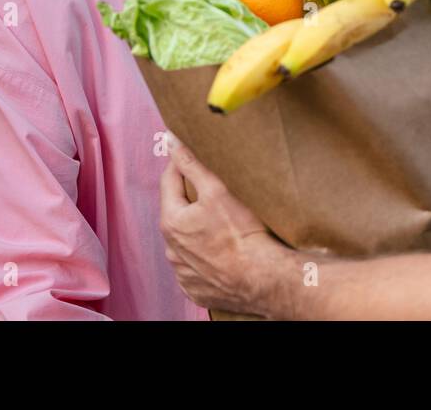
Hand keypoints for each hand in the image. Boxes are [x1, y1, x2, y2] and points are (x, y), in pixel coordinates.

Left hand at [159, 137, 292, 315]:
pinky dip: (206, 257)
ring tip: (223, 225)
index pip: (169, 181)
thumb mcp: (216, 189)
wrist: (261, 278)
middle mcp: (171, 248)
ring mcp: (182, 272)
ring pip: (186, 242)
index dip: (181, 163)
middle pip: (177, 212)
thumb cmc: (241, 234)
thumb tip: (170, 141)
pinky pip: (196, 267)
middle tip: (216, 191)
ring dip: (197, 231)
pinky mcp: (196, 288)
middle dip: (191, 200)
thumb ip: (191, 163)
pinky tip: (224, 252)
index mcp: (171, 221)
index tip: (192, 154)